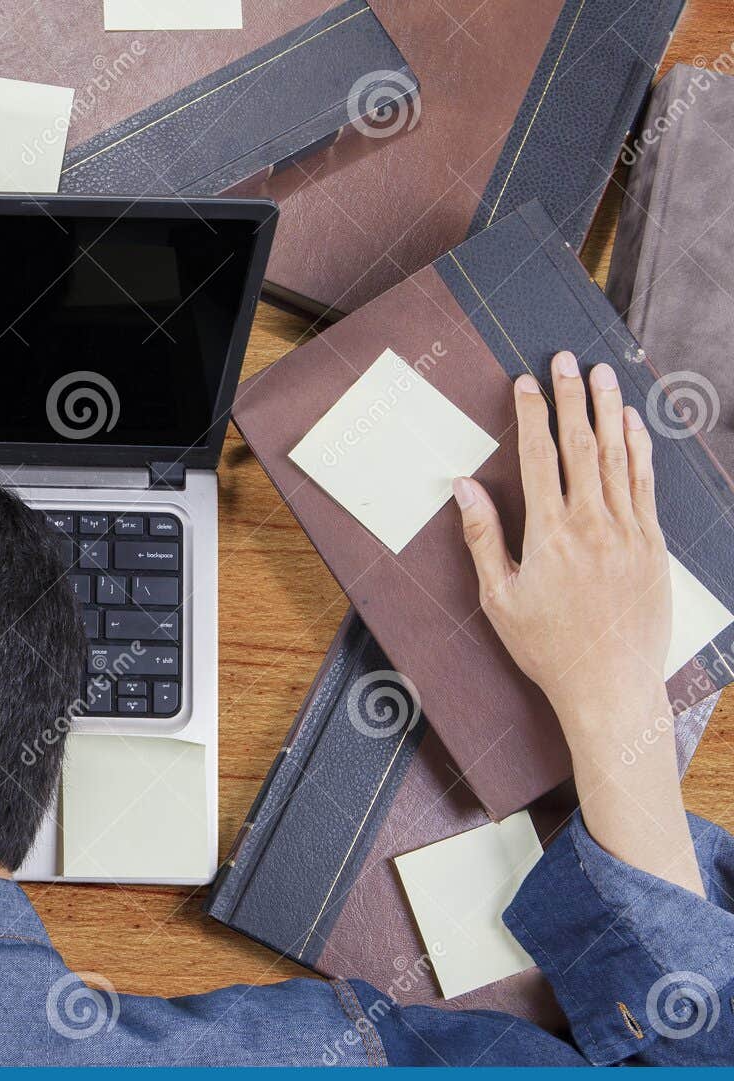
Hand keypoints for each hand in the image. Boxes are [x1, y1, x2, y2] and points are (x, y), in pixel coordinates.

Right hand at [453, 351, 667, 728]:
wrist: (609, 686)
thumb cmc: (546, 648)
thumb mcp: (497, 597)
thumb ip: (482, 537)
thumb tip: (464, 487)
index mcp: (549, 534)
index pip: (539, 457)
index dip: (531, 414)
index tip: (524, 382)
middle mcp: (592, 524)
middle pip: (580, 444)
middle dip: (570, 397)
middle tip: (563, 359)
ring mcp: (628, 531)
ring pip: (617, 455)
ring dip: (607, 410)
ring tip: (601, 374)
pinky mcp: (652, 545)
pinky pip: (645, 484)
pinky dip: (638, 449)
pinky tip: (632, 424)